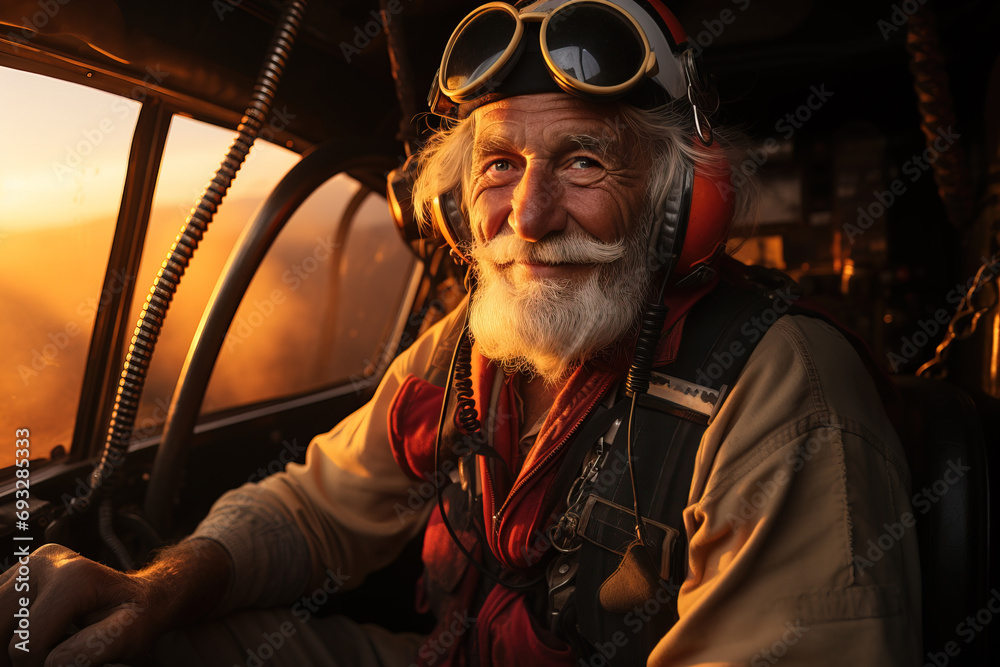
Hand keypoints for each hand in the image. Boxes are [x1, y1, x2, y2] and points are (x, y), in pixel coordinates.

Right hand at [0, 540, 230, 666]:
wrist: (137, 596)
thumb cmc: (134, 618)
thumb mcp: (131, 635)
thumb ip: (95, 649)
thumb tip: (53, 662)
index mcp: (72, 577)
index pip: (27, 644)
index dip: (41, 665)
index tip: (66, 661)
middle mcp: (45, 562)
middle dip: (15, 654)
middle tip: (46, 655)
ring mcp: (27, 564)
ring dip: (6, 643)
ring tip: (38, 648)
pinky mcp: (16, 573)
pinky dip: (5, 631)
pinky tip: (28, 635)